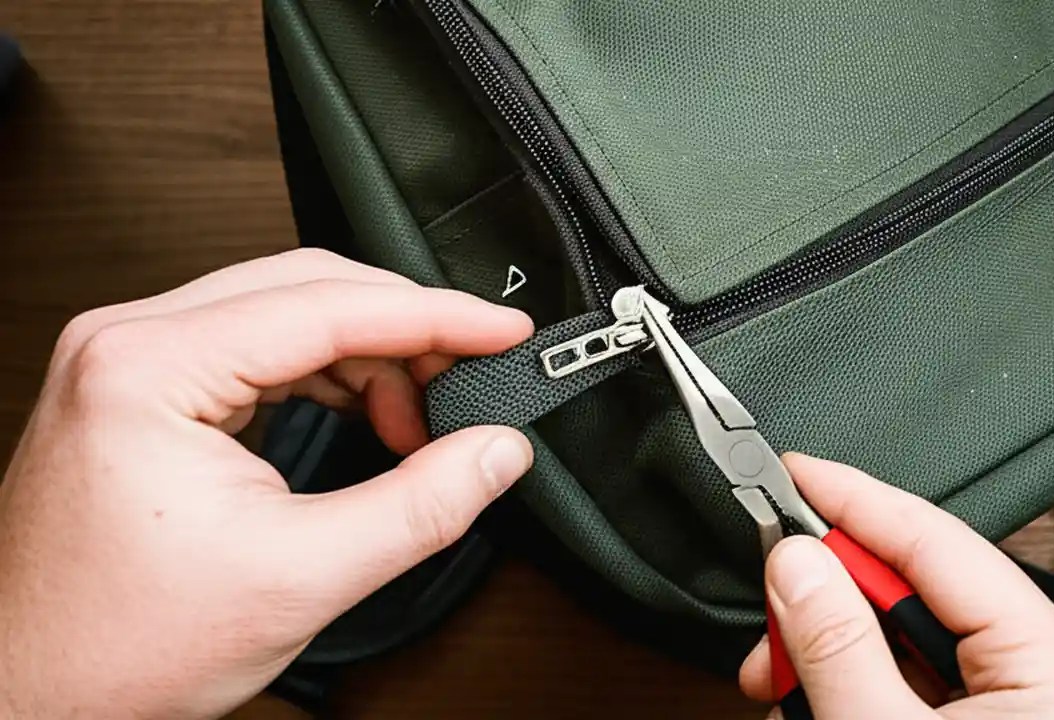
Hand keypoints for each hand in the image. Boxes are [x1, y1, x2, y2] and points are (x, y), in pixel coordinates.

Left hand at [0, 249, 534, 718]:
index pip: (329, 305)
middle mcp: (128, 344)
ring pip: (285, 314)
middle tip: (473, 379)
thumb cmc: (112, 647)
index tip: (501, 332)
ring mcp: (127, 363)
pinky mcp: (139, 391)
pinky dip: (324, 376)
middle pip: (308, 290)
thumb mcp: (301, 576)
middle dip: (406, 333)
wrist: (26, 695)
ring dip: (367, 357)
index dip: (437, 317)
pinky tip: (363, 418)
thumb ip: (420, 505)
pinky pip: (254, 350)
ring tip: (418, 422)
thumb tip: (494, 452)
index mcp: (151, 367)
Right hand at [739, 454, 1053, 718]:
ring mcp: (1016, 699)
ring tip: (776, 676)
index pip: (935, 539)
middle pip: (912, 582)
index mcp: (1052, 662)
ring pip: (899, 630)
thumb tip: (797, 562)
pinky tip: (806, 697)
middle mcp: (1044, 669)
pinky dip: (846, 678)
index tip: (790, 472)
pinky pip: (904, 674)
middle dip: (825, 593)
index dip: (852, 497)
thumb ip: (838, 646)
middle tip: (768, 599)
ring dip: (827, 644)